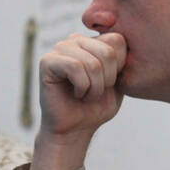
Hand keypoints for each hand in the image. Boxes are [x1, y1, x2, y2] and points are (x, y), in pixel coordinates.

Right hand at [30, 32, 125, 169]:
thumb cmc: (96, 107)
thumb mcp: (119, 82)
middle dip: (108, 80)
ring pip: (92, 62)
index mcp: (93, 41)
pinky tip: (76, 94)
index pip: (117, 40)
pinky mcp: (47, 61)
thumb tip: (122, 39)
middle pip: (107, 51)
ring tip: (87, 96)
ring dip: (95, 88)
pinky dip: (82, 87)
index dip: (119, 67)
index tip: (109, 84)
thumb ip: (122, 60)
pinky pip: (75, 67)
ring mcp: (60, 49)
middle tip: (97, 93)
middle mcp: (75, 40)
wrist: (74, 130)